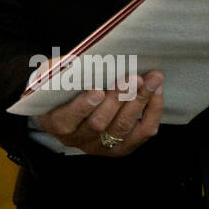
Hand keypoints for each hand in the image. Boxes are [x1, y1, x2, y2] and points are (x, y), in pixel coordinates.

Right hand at [36, 71, 164, 155]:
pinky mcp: (121, 147)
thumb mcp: (52, 75)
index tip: (98, 90)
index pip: (67, 119)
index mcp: (55, 122)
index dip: (83, 106)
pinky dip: (152, 112)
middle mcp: (76, 139)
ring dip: (139, 101)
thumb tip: (81, 62)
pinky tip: (156, 92)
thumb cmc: (60, 85)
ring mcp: (100, 146)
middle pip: (99, 124)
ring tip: (152, 80)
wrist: (69, 103)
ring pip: (123, 128)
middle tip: (134, 78)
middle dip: (119, 99)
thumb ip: (61, 71)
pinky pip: (142, 133)